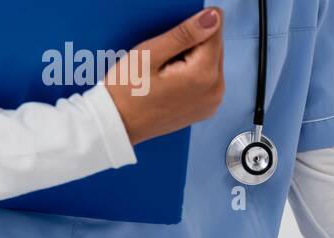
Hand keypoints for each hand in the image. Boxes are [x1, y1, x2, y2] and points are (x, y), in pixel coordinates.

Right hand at [107, 7, 225, 144]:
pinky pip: (207, 80)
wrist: (118, 123)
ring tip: (165, 68)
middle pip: (215, 48)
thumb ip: (185, 34)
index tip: (174, 33)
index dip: (194, 25)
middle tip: (165, 54)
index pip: (214, 33)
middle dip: (194, 43)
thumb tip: (213, 18)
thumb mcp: (151, 54)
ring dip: (193, 58)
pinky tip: (171, 78)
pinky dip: (193, 73)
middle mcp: (216, 91)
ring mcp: (212, 102)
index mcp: (204, 75)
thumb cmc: (127, 91)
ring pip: (212, 63)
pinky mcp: (206, 108)